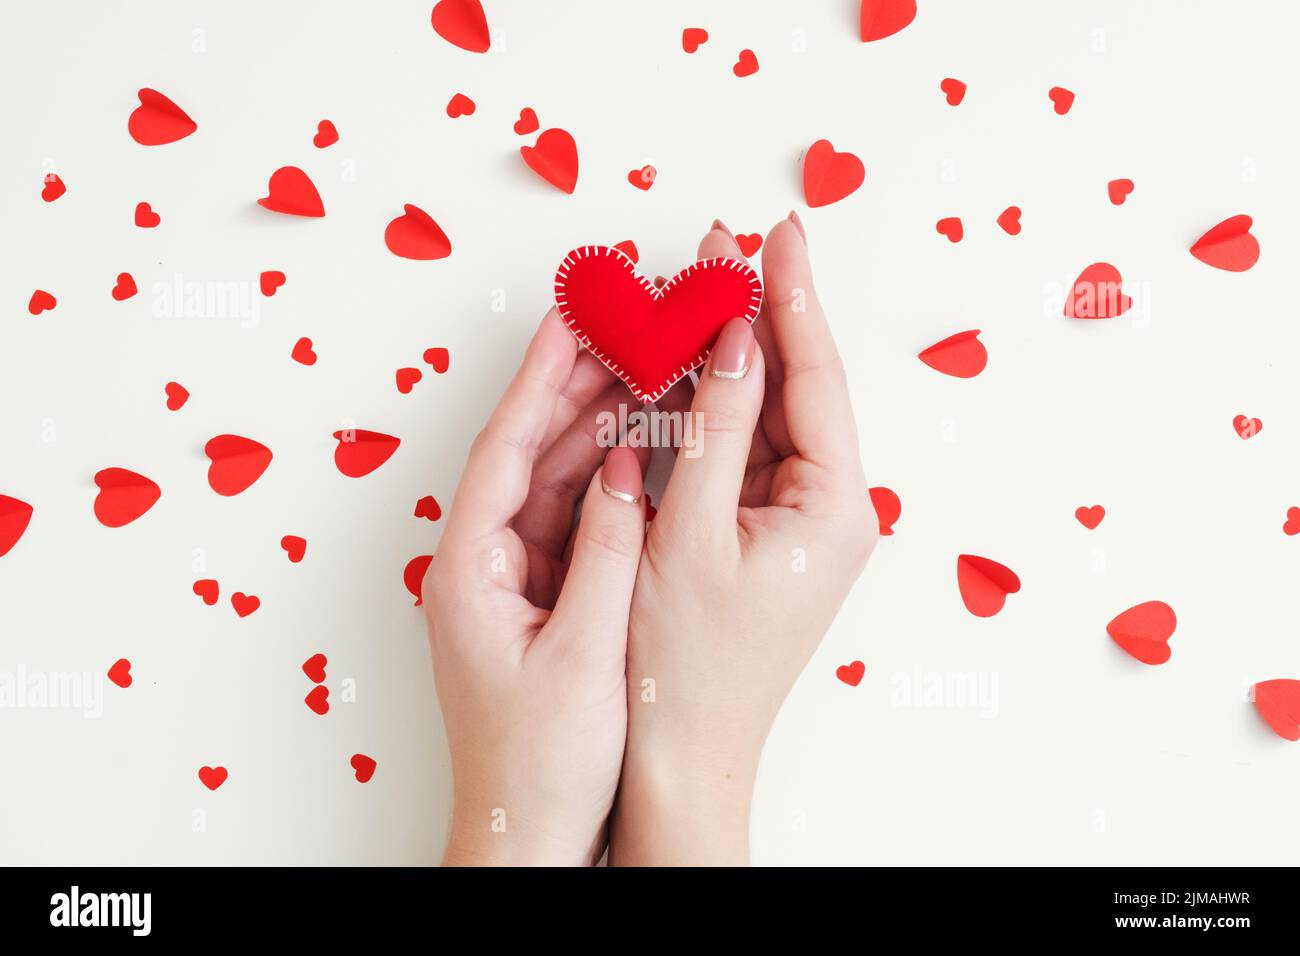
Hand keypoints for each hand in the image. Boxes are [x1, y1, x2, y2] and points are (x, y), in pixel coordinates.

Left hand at [424, 312, 646, 865]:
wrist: (528, 832)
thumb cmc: (540, 763)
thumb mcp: (585, 653)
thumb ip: (609, 553)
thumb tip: (630, 472)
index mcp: (468, 569)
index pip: (505, 449)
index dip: (539, 378)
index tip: (572, 317)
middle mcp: (481, 563)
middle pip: (527, 452)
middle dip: (571, 385)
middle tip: (616, 327)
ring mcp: (510, 578)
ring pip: (553, 479)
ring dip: (594, 424)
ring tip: (637, 365)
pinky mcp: (540, 596)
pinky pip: (573, 516)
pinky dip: (606, 477)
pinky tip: (638, 443)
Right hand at [611, 214, 876, 864]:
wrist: (678, 751)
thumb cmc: (684, 663)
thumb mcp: (691, 529)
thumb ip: (717, 424)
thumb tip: (734, 334)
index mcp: (834, 508)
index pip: (817, 376)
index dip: (790, 298)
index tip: (777, 233)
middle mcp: (830, 508)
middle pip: (797, 385)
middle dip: (758, 312)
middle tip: (724, 243)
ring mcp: (799, 520)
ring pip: (768, 412)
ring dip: (730, 354)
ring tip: (696, 287)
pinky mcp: (765, 531)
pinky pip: (744, 448)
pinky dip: (714, 406)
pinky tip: (687, 363)